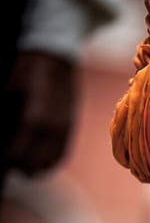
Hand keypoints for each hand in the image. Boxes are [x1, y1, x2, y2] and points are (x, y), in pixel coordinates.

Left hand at [3, 52, 77, 174]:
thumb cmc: (28, 69)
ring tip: (20, 166)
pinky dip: (48, 161)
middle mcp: (53, 129)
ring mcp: (64, 130)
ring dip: (34, 167)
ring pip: (49, 163)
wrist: (55, 55)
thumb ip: (4, 115)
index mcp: (36, 119)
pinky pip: (60, 154)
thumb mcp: (9, 88)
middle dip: (18, 166)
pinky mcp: (70, 128)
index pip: (18, 153)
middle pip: (34, 164)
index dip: (5, 160)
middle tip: (5, 164)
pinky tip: (37, 161)